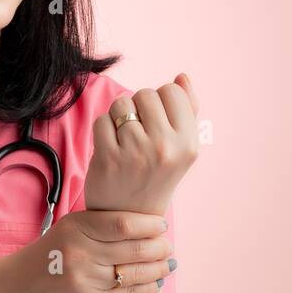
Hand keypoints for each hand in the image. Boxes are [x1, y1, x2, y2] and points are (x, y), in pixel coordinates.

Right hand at [4, 210, 173, 292]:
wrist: (21, 287)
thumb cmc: (52, 252)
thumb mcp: (70, 227)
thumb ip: (102, 223)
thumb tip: (147, 221)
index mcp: (75, 227)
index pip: (123, 224)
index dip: (149, 225)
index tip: (161, 226)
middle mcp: (79, 253)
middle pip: (133, 250)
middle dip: (159, 248)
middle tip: (168, 246)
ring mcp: (83, 280)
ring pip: (134, 274)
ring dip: (158, 269)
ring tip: (168, 263)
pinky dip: (147, 288)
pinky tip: (156, 281)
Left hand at [83, 72, 199, 215]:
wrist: (130, 215)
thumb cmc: (156, 174)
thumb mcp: (181, 147)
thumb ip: (187, 110)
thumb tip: (182, 76)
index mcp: (188, 143)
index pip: (171, 91)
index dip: (160, 102)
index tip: (157, 123)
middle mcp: (165, 147)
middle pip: (145, 94)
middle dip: (139, 108)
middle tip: (139, 134)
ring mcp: (136, 153)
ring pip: (121, 104)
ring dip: (119, 117)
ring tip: (125, 140)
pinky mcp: (108, 158)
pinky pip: (102, 120)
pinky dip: (103, 130)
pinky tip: (110, 148)